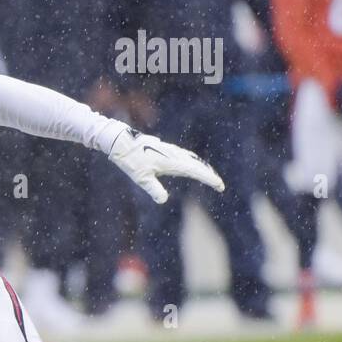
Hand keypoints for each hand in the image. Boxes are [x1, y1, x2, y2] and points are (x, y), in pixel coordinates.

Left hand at [108, 126, 223, 203]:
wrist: (121, 141)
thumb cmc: (130, 160)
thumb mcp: (141, 178)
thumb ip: (153, 189)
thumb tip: (163, 200)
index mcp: (172, 162)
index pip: (196, 171)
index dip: (209, 179)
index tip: (220, 186)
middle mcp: (174, 155)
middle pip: (197, 165)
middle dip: (209, 175)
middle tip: (219, 185)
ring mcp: (171, 151)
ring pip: (192, 159)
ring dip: (202, 167)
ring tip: (210, 176)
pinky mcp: (166, 149)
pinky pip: (185, 155)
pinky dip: (193, 161)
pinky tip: (192, 164)